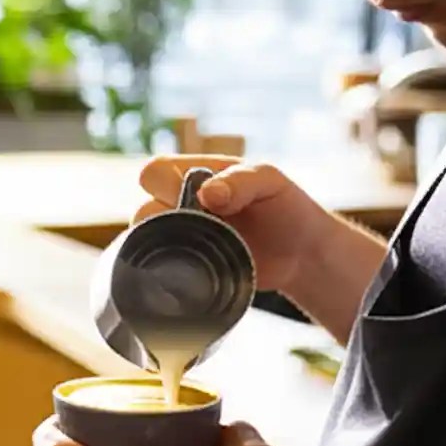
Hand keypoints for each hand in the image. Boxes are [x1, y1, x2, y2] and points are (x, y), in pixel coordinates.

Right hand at [136, 156, 332, 291]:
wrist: (303, 254)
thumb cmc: (286, 206)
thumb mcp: (270, 181)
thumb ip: (240, 181)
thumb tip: (207, 194)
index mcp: (193, 175)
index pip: (153, 172)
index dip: (165, 184)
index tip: (201, 198)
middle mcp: (179, 205)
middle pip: (142, 211)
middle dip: (166, 221)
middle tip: (206, 229)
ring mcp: (182, 239)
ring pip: (146, 244)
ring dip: (170, 249)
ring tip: (208, 251)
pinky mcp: (187, 269)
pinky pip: (161, 271)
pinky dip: (170, 272)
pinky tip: (198, 271)